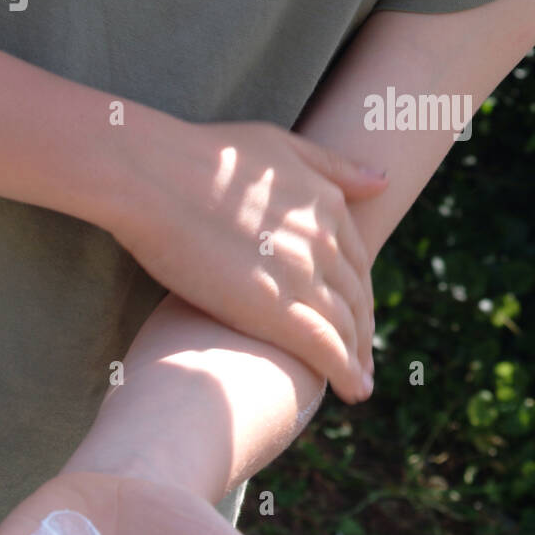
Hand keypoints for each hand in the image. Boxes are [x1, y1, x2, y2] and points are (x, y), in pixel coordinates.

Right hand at [111, 117, 387, 404]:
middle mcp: (325, 241)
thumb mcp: (280, 145)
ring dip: (358, 358)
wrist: (151, 174)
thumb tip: (382, 181)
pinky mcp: (274, 307)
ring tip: (360, 382)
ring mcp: (303, 274)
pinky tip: (353, 390)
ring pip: (345, 325)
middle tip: (364, 357)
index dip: (359, 293)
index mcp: (328, 205)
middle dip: (362, 330)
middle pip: (355, 296)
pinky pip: (324, 347)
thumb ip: (333, 166)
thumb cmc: (203, 154)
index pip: (356, 262)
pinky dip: (346, 371)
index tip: (358, 315)